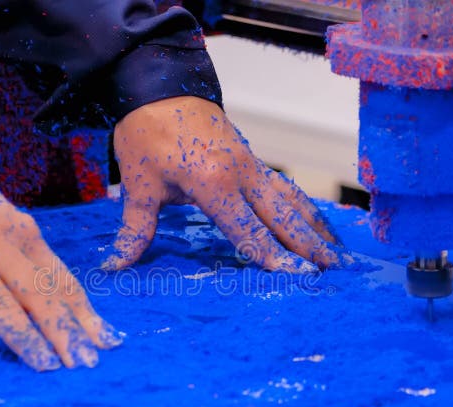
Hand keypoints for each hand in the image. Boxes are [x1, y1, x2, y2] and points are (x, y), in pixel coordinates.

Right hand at [0, 168, 122, 370]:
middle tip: (86, 363)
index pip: (61, 281)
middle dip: (64, 329)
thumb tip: (69, 306)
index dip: (85, 314)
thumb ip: (32, 262)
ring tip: (46, 367)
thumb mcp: (9, 227)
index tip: (109, 343)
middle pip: (37, 292)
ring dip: (23, 335)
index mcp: (24, 236)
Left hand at [105, 96, 346, 271]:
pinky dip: (304, 206)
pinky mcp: (252, 158)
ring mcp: (251, 164)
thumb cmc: (146, 133)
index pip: (248, 230)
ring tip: (338, 251)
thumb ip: (135, 229)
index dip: (273, 257)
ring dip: (315, 226)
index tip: (298, 277)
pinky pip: (285, 187)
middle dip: (308, 245)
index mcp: (213, 184)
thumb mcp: (137, 183)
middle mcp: (241, 174)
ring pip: (291, 199)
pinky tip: (316, 221)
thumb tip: (114, 266)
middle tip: (334, 270)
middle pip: (282, 216)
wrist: (160, 84)